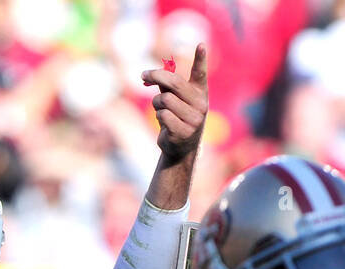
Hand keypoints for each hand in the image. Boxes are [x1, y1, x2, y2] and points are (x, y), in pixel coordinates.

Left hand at [142, 43, 207, 162]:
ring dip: (156, 104)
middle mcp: (201, 104)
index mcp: (200, 92)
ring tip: (162, 111)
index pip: (200, 73)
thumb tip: (150, 74)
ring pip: (164, 100)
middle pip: (174, 83)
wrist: (181, 147)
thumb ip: (166, 85)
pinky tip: (164, 123)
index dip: (201, 59)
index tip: (201, 44)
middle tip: (143, 74)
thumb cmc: (176, 117)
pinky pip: (162, 115)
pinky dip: (158, 116)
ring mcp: (194, 119)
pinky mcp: (184, 132)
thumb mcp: (173, 98)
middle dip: (156, 76)